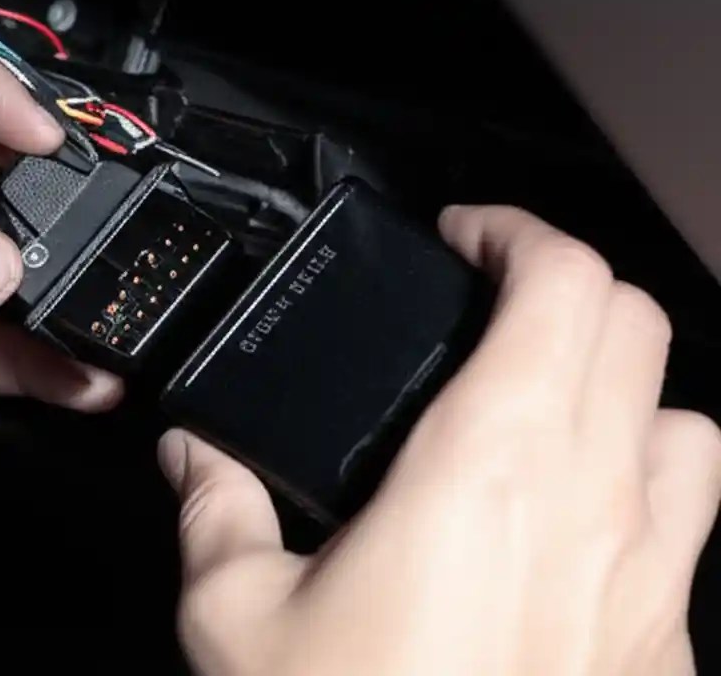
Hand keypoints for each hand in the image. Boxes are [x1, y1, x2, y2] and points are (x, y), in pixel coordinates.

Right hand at [160, 206, 720, 674]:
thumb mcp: (238, 615)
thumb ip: (215, 509)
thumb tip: (194, 457)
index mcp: (491, 469)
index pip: (562, 285)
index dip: (520, 231)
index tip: (468, 235)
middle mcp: (596, 509)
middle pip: (636, 327)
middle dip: (566, 284)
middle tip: (492, 298)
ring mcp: (650, 581)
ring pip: (686, 420)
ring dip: (623, 384)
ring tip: (546, 402)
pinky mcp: (665, 647)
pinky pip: (693, 524)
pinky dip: (647, 484)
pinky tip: (570, 524)